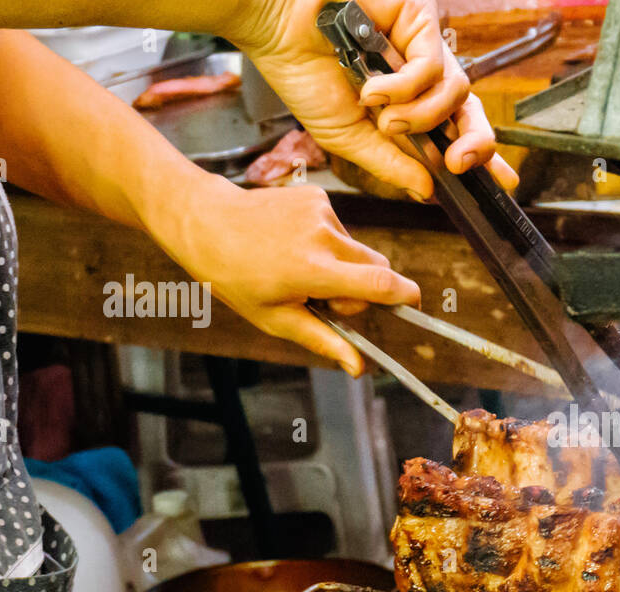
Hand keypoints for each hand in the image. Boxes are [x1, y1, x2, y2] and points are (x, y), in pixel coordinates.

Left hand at [152, 174, 417, 374]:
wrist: (205, 221)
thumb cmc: (235, 275)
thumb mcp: (275, 318)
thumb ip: (322, 340)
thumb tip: (359, 367)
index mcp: (313, 270)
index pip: (379, 283)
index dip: (405, 295)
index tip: (414, 303)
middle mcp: (323, 237)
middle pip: (377, 266)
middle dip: (365, 286)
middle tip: (327, 297)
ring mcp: (322, 212)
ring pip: (357, 249)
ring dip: (342, 264)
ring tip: (299, 265)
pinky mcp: (318, 197)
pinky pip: (340, 228)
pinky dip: (327, 241)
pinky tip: (293, 241)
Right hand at [231, 0, 517, 197]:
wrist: (275, 30)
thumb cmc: (304, 75)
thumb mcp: (349, 137)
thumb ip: (390, 163)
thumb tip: (427, 190)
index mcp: (408, 105)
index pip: (456, 133)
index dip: (483, 156)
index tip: (506, 182)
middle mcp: (422, 76)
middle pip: (472, 112)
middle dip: (474, 144)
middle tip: (455, 163)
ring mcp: (423, 47)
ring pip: (456, 93)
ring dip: (420, 117)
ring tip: (383, 118)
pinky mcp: (419, 19)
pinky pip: (433, 67)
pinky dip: (405, 87)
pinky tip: (373, 89)